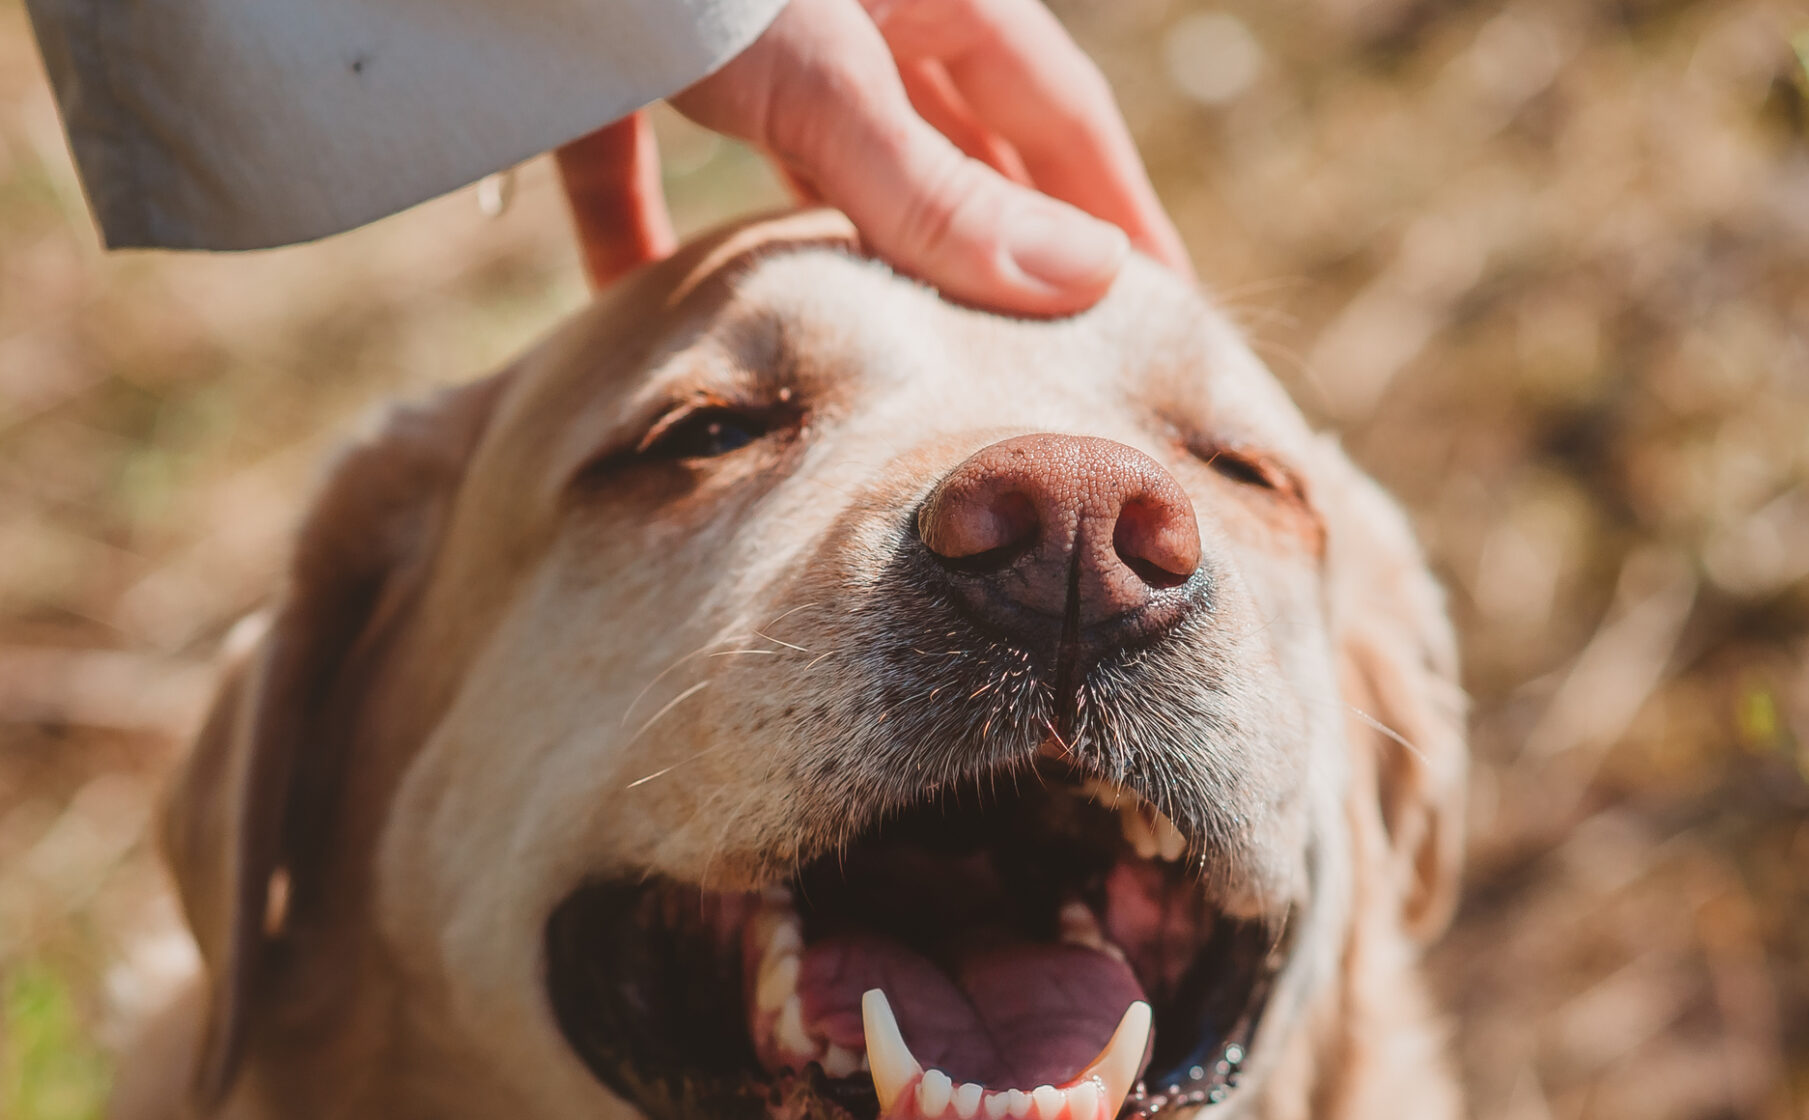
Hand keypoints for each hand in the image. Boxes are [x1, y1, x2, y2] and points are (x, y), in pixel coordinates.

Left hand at [554, 0, 1188, 314]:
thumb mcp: (821, 75)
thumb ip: (930, 187)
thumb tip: (1086, 286)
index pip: (1061, 118)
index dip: (1114, 217)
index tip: (1163, 316)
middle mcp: (852, 8)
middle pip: (946, 146)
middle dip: (982, 249)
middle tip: (1022, 367)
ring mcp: (738, 31)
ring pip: (807, 159)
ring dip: (832, 249)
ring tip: (867, 358)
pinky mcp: (617, 52)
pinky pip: (641, 156)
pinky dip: (645, 230)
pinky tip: (636, 303)